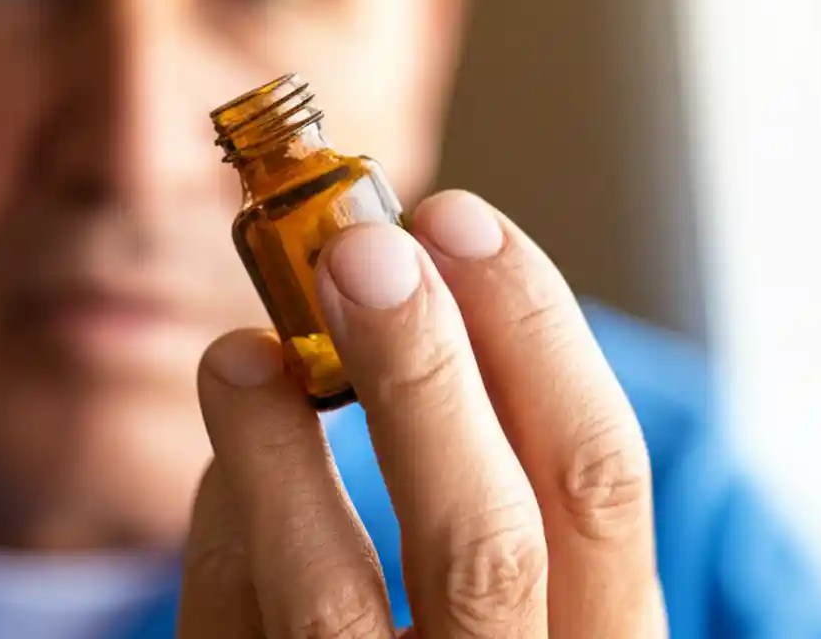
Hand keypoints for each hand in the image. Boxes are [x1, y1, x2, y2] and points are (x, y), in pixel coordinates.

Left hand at [178, 190, 664, 637]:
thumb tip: (399, 308)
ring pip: (332, 602)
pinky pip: (231, 630)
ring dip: (279, 449)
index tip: (458, 221)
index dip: (531, 331)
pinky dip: (223, 529)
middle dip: (421, 372)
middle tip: (358, 250)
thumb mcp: (539, 590)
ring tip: (241, 354)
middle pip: (484, 539)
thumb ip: (499, 476)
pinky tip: (232, 459)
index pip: (597, 478)